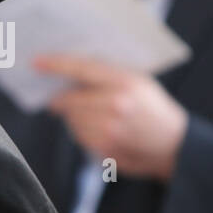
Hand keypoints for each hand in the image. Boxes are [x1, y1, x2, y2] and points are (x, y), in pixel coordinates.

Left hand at [38, 53, 187, 180]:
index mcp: (125, 82)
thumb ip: (108, 75)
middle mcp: (116, 105)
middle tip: (57, 95)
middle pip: (70, 100)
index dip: (56, 65)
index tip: (36, 62)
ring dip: (73, 116)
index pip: (82, 70)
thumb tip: (70, 72)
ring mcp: (109, 130)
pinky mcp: (105, 149)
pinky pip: (80, 137)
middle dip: (61, 98)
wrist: (176, 145)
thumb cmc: (154, 108)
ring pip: (72, 120)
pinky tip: (101, 129)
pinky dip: (83, 131)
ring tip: (94, 115)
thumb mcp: (140, 82)